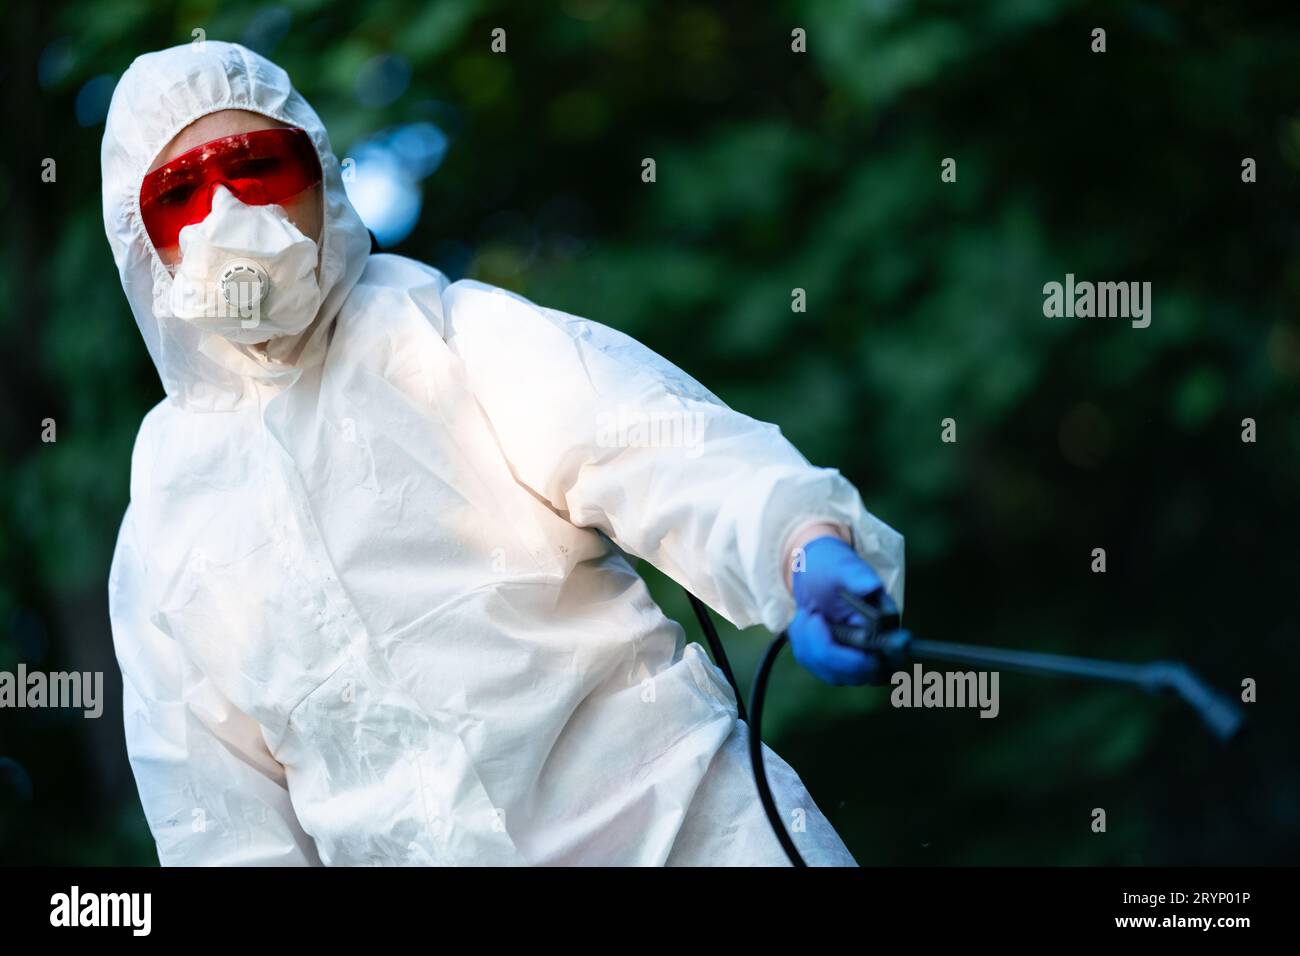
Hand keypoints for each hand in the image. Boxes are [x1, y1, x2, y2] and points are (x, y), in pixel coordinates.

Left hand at [789, 535, 896, 684]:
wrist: (818, 574)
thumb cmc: (834, 568)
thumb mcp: (843, 567)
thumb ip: (858, 576)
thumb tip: (872, 586)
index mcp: (886, 621)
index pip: (880, 657)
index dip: (853, 658)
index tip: (819, 623)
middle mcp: (878, 645)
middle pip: (855, 672)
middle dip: (822, 648)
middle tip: (808, 615)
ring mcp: (859, 658)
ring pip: (834, 673)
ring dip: (810, 644)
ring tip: (805, 614)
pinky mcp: (840, 663)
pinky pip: (818, 667)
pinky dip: (804, 646)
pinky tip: (804, 625)